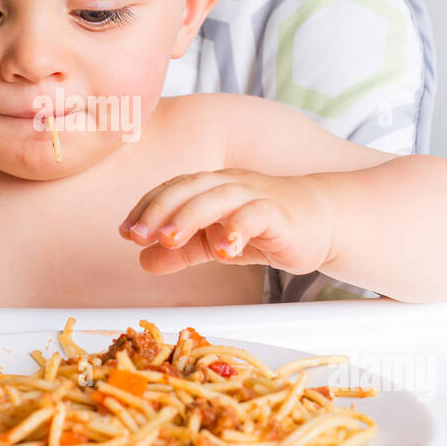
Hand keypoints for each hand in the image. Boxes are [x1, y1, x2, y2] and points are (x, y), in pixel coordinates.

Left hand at [118, 169, 333, 276]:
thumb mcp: (215, 241)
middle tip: (138, 236)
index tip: (126, 232)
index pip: (172, 189)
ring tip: (170, 241)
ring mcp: (255, 196)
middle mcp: (229, 184)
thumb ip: (182, 251)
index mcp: (210, 186)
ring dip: (190, 217)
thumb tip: (143, 261)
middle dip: (160, 211)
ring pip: (219, 198)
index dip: (146, 208)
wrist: (320, 221)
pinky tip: (225, 250)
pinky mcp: (279, 214)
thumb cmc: (263, 227)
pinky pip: (257, 215)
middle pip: (189, 188)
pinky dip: (238, 230)